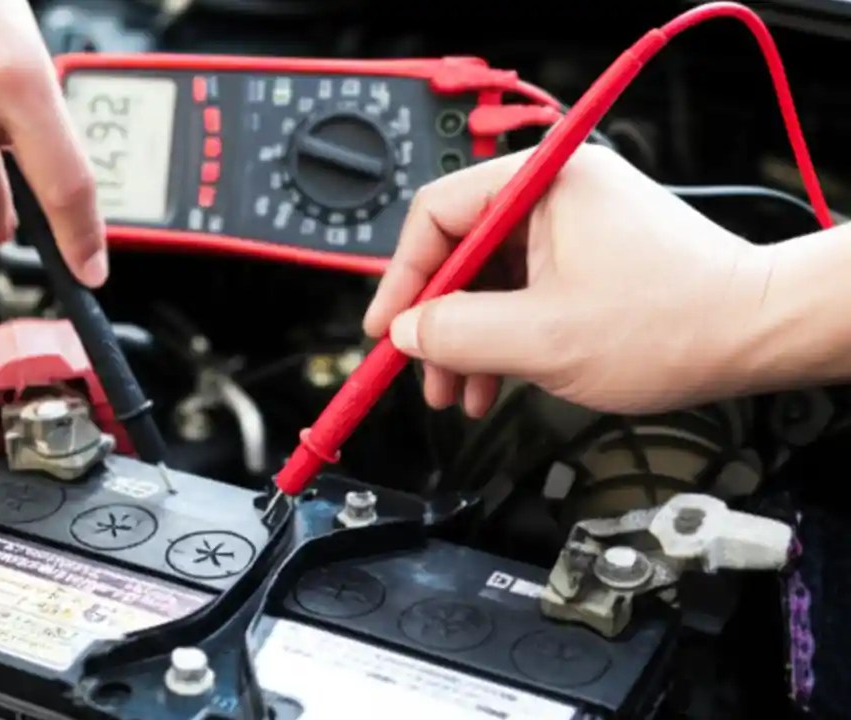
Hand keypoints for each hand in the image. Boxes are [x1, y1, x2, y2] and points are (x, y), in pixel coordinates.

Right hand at [363, 145, 773, 416]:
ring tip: (460, 392)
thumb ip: (457, 333)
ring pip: (488, 279)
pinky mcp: (586, 253)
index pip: (436, 215)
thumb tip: (407, 332)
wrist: (757, 334)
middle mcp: (555, 190)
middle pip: (460, 251)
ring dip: (468, 339)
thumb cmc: (675, 322)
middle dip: (437, 322)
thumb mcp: (541, 338)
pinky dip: (502, 336)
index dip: (401, 279)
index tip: (386, 330)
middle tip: (422, 373)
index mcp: (543, 181)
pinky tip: (493, 381)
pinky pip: (521, 290)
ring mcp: (572, 222)